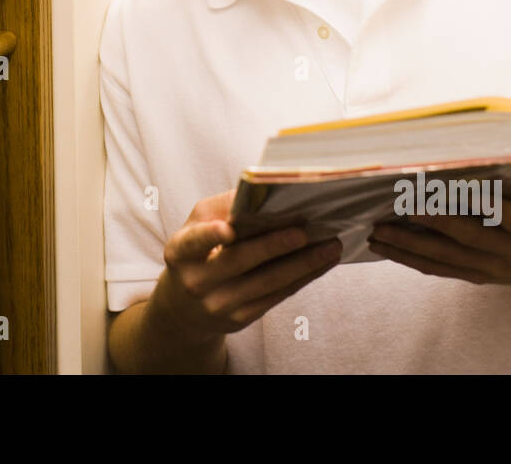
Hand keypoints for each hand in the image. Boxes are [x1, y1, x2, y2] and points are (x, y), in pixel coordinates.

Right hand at [147, 188, 342, 341]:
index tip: (228, 228)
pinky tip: (321, 263)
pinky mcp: (240, 319)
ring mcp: (219, 304)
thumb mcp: (196, 227)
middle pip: (240, 261)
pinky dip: (302, 278)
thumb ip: (223, 208)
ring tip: (330, 246)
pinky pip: (276, 297)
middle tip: (305, 232)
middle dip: (274, 246)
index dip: (210, 235)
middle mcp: (197, 281)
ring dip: (303, 264)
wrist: (184, 308)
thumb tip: (262, 191)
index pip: (195, 242)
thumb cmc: (196, 253)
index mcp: (181, 252)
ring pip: (267, 282)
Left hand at [368, 151, 510, 290]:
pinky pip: (441, 270)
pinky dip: (412, 259)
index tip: (448, 190)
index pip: (506, 216)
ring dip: (409, 247)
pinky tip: (385, 247)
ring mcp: (495, 270)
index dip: (478, 206)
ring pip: (446, 260)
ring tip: (375, 232)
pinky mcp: (480, 276)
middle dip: (429, 224)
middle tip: (396, 206)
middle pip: (467, 239)